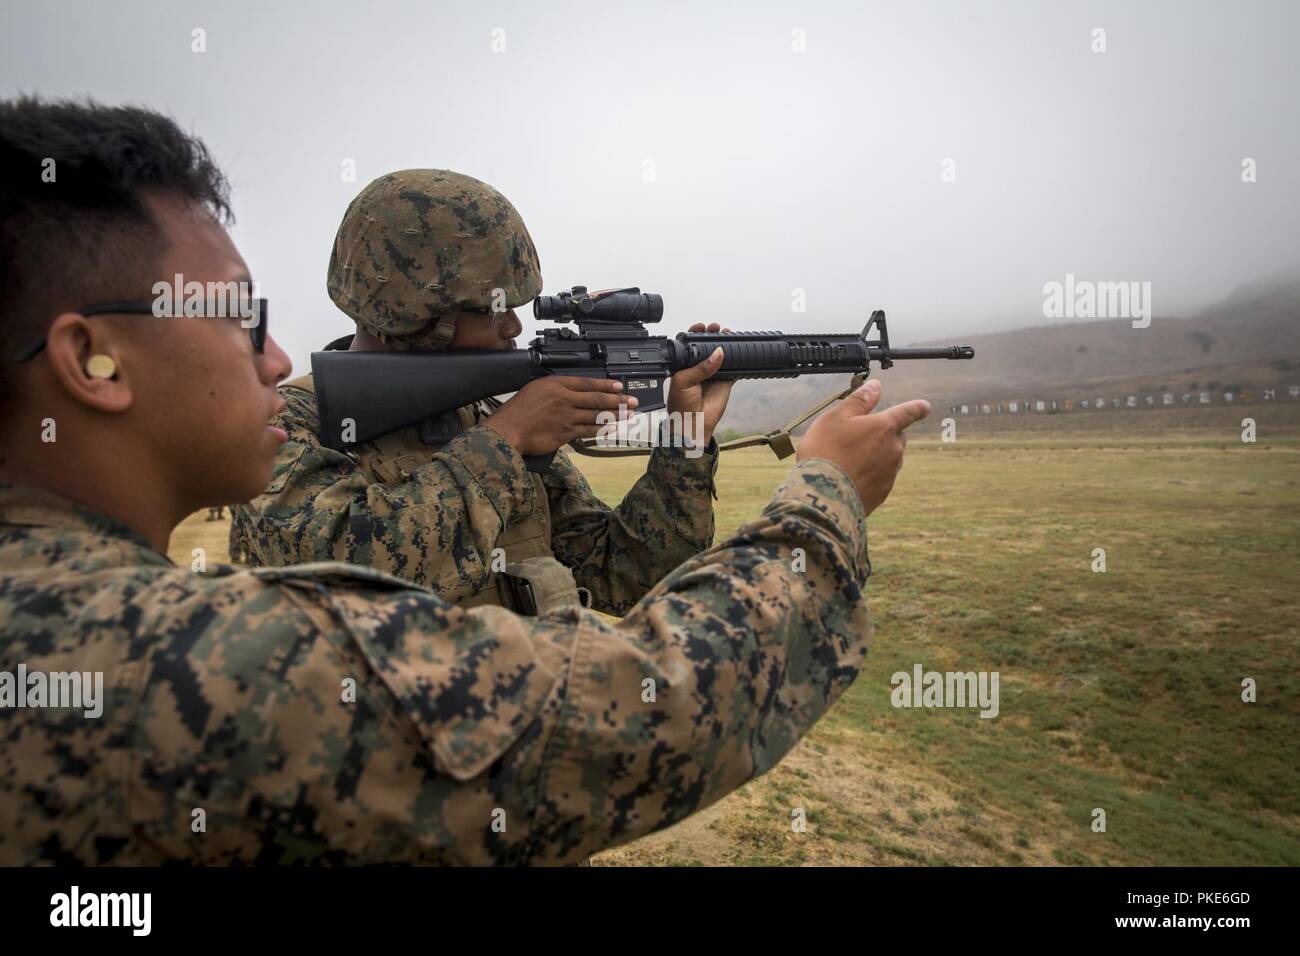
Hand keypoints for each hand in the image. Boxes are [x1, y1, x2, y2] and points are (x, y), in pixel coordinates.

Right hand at [486, 376, 634, 455]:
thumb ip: (555, 389)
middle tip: (632, 401)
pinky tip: (611, 428)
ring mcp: (565, 417)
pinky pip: (587, 430)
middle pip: (596, 399)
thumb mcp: (535, 390)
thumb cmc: (516, 411)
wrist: (507, 430)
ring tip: (628, 414)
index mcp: (555, 385)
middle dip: (618, 400)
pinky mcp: (565, 433)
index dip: (606, 385)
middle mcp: (563, 399)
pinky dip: (600, 429)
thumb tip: (573, 393)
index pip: (587, 383)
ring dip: (615, 415)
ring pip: (596, 415)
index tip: (619, 387)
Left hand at [666, 322, 734, 446]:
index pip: (691, 346)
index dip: (696, 334)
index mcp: (685, 366)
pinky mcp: (726, 381)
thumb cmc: (681, 405)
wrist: (693, 424)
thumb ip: (701, 366)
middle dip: (712, 335)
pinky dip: (737, 358)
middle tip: (715, 328)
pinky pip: (734, 367)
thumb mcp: (684, 381)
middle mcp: (699, 368)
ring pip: (721, 354)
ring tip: (727, 333)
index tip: (700, 327)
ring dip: (725, 343)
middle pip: (708, 346)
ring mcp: (713, 374)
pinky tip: (738, 349)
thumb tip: (718, 352)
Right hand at [796, 380, 929, 514]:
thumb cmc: (826, 451)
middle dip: (885, 433)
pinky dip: (871, 474)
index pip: (909, 412)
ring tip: (850, 459)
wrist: (823, 496)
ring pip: (890, 457)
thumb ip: (859, 400)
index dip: (917, 408)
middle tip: (860, 436)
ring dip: (877, 454)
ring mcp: (890, 473)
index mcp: (885, 427)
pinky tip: (851, 476)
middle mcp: (894, 449)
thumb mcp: (836, 418)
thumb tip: (876, 386)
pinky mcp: (882, 493)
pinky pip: (881, 477)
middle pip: (897, 436)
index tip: (925, 406)